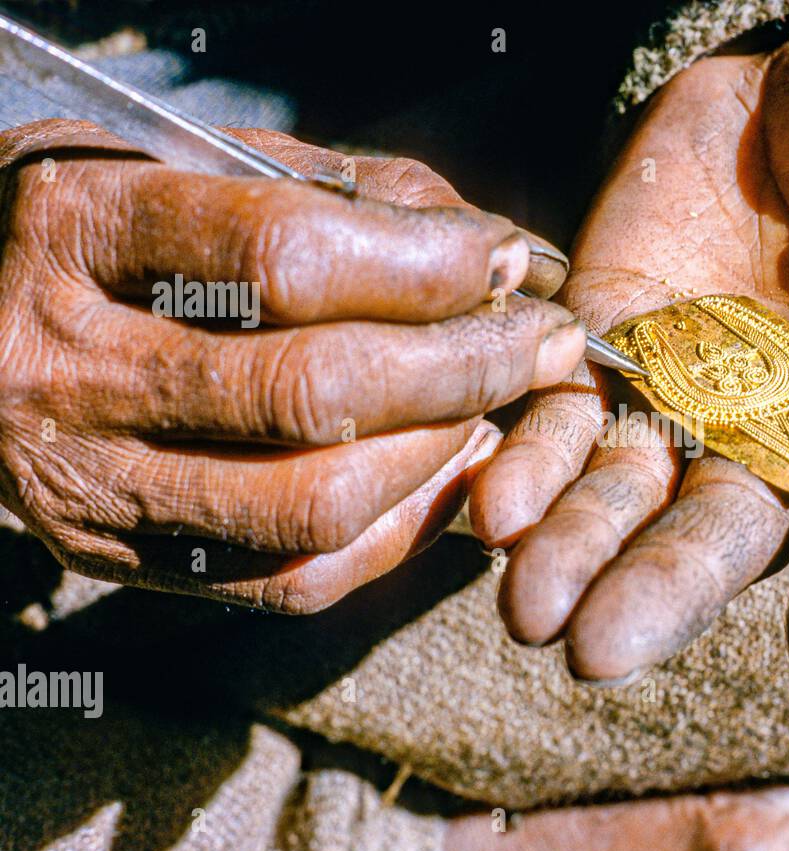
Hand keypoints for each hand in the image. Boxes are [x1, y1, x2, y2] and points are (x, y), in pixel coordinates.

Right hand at [0, 122, 584, 610]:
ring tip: (497, 407)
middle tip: (546, 343)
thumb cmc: (109, 222)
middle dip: (466, 368)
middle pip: (313, 390)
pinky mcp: (123, 561)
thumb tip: (496, 252)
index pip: (285, 257)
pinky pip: (293, 578)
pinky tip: (446, 474)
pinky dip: (398, 531)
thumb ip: (339, 193)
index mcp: (78, 230)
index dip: (424, 266)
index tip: (504, 260)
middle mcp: (69, 367)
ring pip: (312, 503)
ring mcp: (89, 482)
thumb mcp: (191, 161)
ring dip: (443, 456)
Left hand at [470, 14, 788, 684]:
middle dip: (667, 589)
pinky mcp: (613, 345)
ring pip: (632, 492)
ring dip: (578, 552)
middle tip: (602, 657)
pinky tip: (493, 507)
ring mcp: (691, 393)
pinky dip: (528, 462)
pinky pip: (564, 417)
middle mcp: (787, 425)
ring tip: (527, 611)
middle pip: (729, 527)